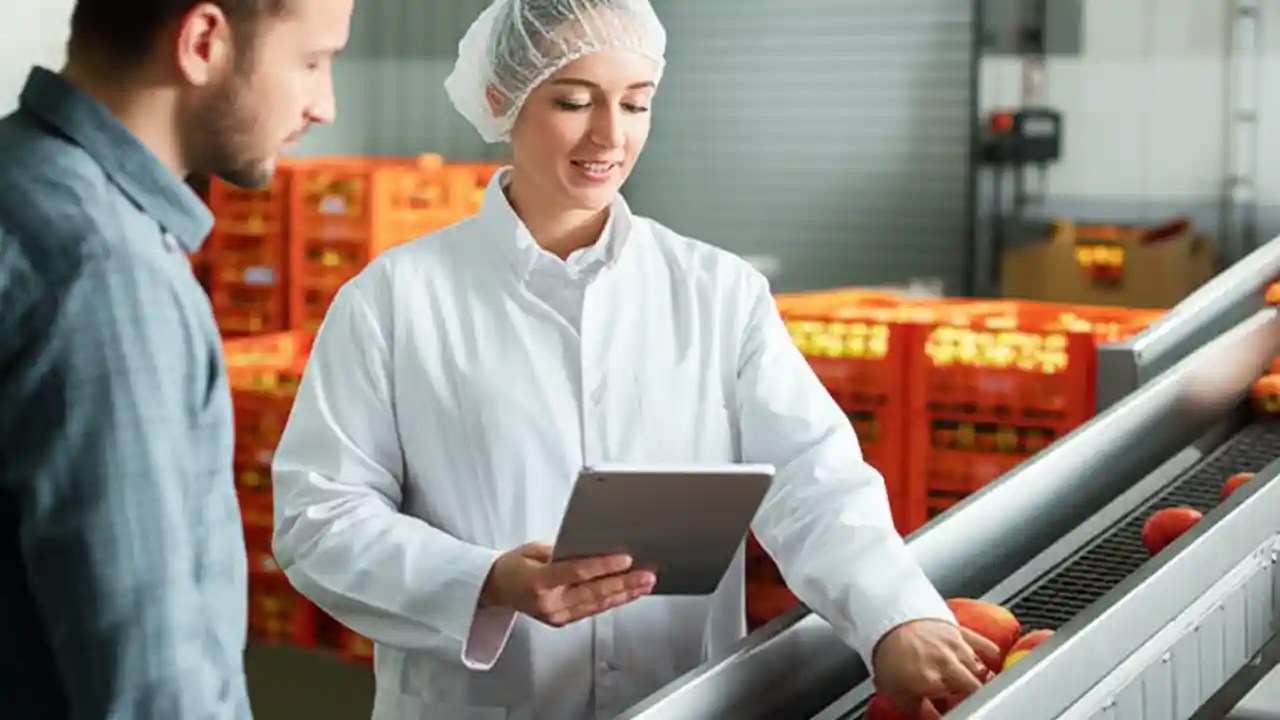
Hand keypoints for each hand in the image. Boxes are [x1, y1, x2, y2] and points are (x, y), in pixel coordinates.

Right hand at [479, 542, 655, 626]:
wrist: (495, 589)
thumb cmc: (513, 566)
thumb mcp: (535, 549)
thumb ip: (563, 551)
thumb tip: (593, 548)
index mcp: (539, 582)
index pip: (578, 572)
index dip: (604, 566)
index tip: (626, 559)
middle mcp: (549, 603)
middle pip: (594, 592)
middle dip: (624, 583)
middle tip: (646, 575)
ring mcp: (556, 615)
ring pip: (597, 604)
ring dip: (624, 594)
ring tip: (644, 585)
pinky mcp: (562, 620)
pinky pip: (591, 610)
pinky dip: (611, 601)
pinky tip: (626, 594)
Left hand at [871, 619, 1001, 717]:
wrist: (884, 620)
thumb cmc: (889, 656)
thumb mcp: (898, 693)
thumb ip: (922, 712)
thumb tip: (935, 719)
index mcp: (934, 681)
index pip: (963, 704)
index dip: (965, 707)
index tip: (961, 708)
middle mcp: (949, 663)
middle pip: (977, 686)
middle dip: (976, 696)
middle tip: (971, 699)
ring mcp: (957, 646)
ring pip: (981, 668)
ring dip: (982, 679)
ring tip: (980, 686)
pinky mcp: (960, 630)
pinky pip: (985, 645)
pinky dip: (992, 656)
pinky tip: (994, 663)